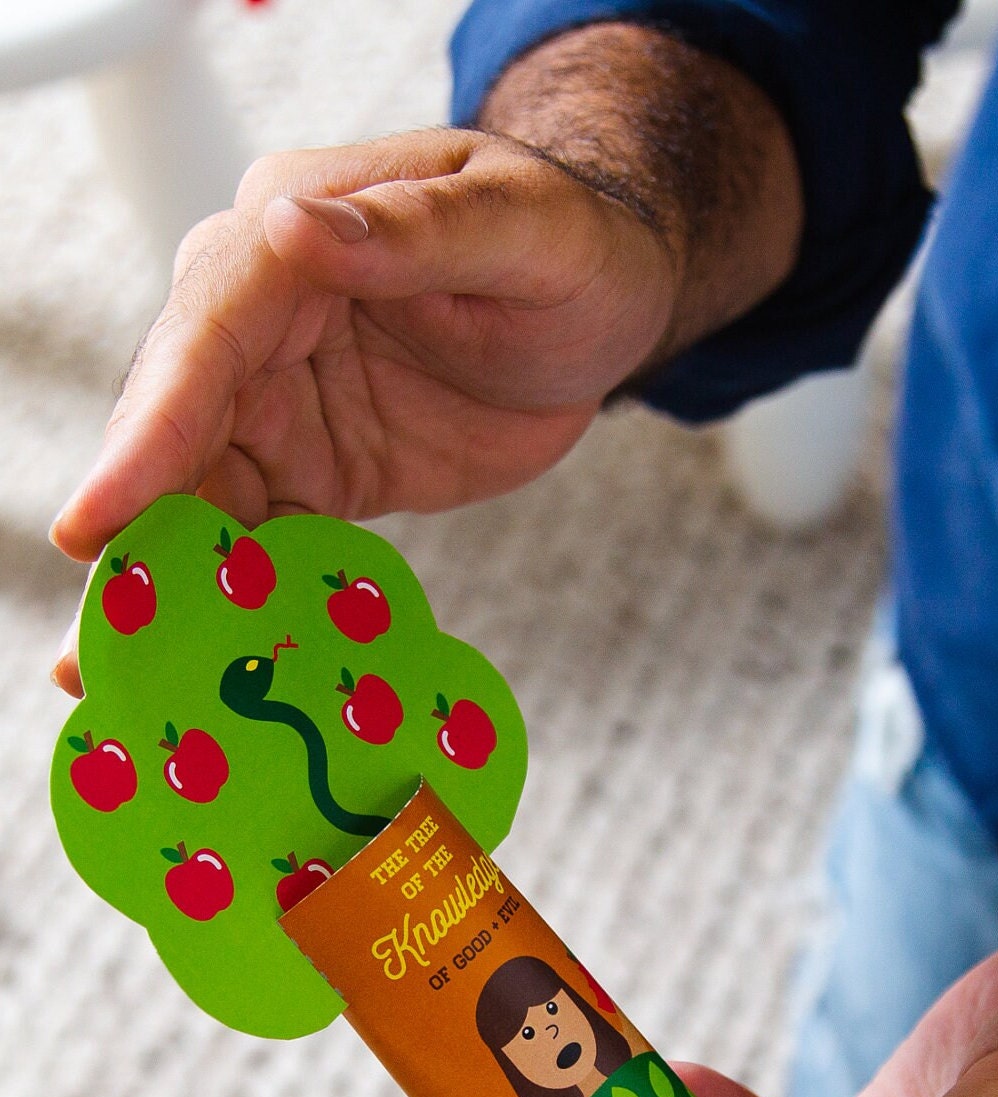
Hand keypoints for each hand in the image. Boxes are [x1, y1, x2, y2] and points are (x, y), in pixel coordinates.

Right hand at [49, 24, 802, 696]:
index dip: (149, 433)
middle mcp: (262, 321)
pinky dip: (245, 596)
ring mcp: (286, 399)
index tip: (96, 523)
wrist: (610, 300)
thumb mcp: (518, 226)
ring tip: (127, 676)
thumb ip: (415, 230)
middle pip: (178, 429)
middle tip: (93, 643)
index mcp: (292, 242)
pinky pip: (270, 536)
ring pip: (208, 493)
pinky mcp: (324, 465)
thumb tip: (289, 226)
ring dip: (169, 583)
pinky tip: (220, 665)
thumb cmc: (568, 241)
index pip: (205, 338)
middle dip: (131, 535)